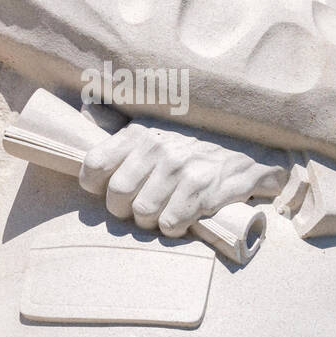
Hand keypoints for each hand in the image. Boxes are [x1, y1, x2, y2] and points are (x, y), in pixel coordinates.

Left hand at [79, 123, 287, 237]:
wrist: (252, 151)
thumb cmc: (193, 145)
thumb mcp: (157, 126)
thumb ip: (118, 121)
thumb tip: (83, 108)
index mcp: (141, 132)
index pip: (94, 164)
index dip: (95, 185)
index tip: (107, 189)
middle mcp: (159, 147)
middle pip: (117, 197)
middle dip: (125, 210)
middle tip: (138, 208)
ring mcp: (182, 169)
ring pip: (143, 214)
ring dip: (151, 221)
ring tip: (162, 211)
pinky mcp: (203, 191)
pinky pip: (170, 224)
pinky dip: (174, 227)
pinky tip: (183, 216)